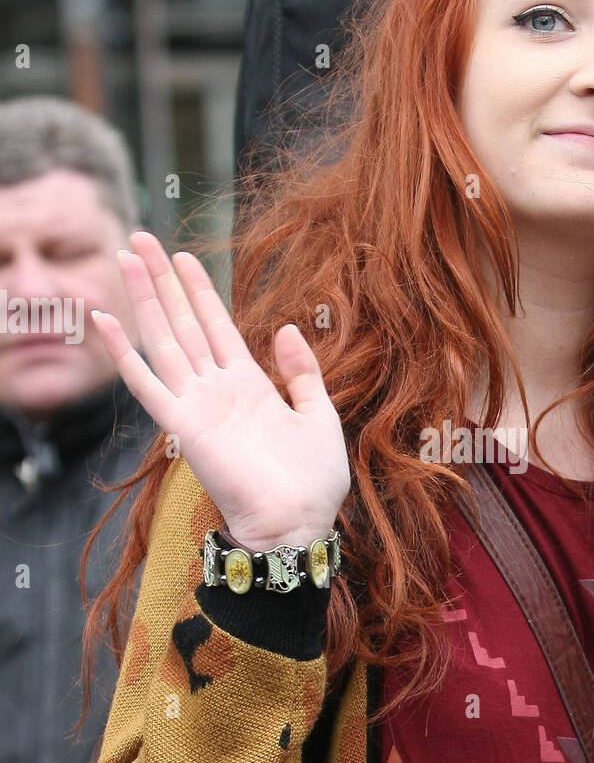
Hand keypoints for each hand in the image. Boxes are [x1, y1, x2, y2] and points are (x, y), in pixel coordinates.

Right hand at [91, 232, 349, 546]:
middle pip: (183, 322)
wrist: (298, 524)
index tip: (183, 256)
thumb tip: (286, 327)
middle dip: (163, 281)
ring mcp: (197, 405)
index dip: (199, 290)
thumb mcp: (319, 415)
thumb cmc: (313, 481)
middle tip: (141, 239)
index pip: (217, 325)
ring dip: (144, 298)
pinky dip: (123, 352)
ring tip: (127, 257)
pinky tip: (105, 320)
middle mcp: (218, 389)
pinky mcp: (183, 426)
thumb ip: (303, 372)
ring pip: (163, 339)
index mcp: (251, 385)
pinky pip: (146, 383)